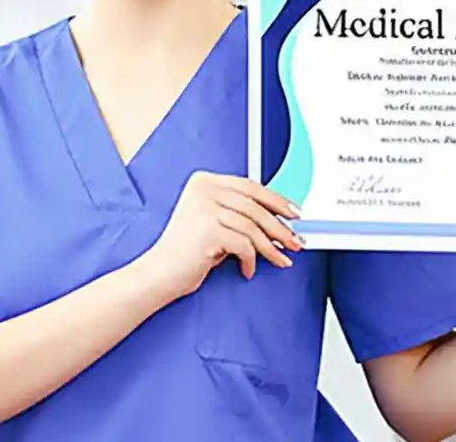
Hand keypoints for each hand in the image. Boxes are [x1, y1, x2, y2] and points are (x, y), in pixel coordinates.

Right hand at [140, 171, 303, 298]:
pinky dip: (251, 260)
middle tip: (295, 240)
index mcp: (203, 182)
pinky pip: (244, 245)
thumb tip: (279, 220)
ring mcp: (204, 208)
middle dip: (279, 226)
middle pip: (254, 205)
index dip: (276, 200)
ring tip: (279, 259)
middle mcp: (203, 190)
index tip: (293, 212)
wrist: (160, 273)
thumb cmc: (187, 252)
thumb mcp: (213, 222)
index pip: (249, 186)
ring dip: (271, 247)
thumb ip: (239, 213)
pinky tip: (247, 269)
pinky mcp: (207, 230)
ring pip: (252, 226)